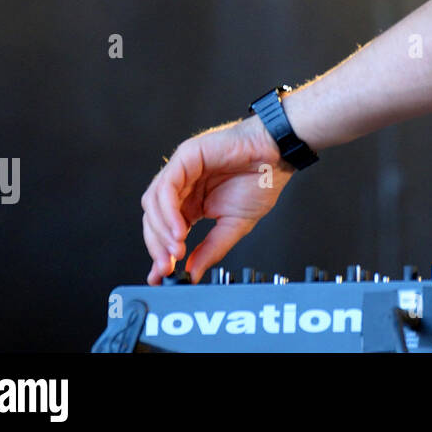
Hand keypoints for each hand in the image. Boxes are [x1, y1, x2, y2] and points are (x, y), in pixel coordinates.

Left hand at [140, 115, 294, 284]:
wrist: (278, 157)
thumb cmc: (261, 182)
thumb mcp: (234, 225)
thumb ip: (211, 249)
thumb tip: (193, 273)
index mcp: (191, 203)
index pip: (164, 230)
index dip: (160, 253)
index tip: (163, 275)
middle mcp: (182, 187)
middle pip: (153, 219)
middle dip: (157, 246)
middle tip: (168, 265)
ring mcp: (181, 171)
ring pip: (153, 203)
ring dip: (161, 230)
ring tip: (177, 248)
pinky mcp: (185, 157)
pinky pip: (166, 187)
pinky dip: (168, 211)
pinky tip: (179, 228)